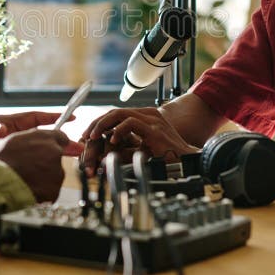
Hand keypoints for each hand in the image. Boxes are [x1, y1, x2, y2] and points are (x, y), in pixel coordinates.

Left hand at [0, 111, 74, 163]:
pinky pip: (23, 161)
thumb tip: (0, 129)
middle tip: (77, 147)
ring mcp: (5, 147)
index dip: (52, 117)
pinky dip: (35, 165)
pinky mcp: (0, 159)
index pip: (32, 118)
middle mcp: (7, 134)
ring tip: (68, 161)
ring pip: (33, 149)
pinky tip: (44, 174)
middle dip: (58, 139)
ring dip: (49, 153)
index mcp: (3, 124)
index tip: (71, 117)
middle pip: (38, 135)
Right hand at [0, 129, 69, 201]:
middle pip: (57, 156)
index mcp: (43, 137)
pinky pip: (51, 190)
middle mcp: (54, 152)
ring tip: (26, 181)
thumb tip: (27, 142)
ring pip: (54, 174)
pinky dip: (43, 191)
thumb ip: (25, 140)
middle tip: (32, 168)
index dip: (56, 143)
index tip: (54, 148)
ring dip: (45, 177)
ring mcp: (56, 172)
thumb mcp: (8, 141)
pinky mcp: (55, 190)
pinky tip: (29, 190)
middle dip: (47, 161)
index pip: (61, 137)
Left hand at [80, 107, 198, 176]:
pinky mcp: (155, 129)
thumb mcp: (140, 153)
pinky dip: (118, 131)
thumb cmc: (167, 158)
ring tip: (93, 137)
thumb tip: (102, 157)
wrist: (189, 163)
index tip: (88, 136)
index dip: (100, 123)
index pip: (117, 114)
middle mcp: (148, 114)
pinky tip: (112, 141)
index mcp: (145, 117)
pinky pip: (131, 123)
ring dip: (102, 125)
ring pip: (120, 114)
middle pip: (115, 112)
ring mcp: (152, 119)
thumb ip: (123, 151)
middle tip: (85, 136)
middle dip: (97, 123)